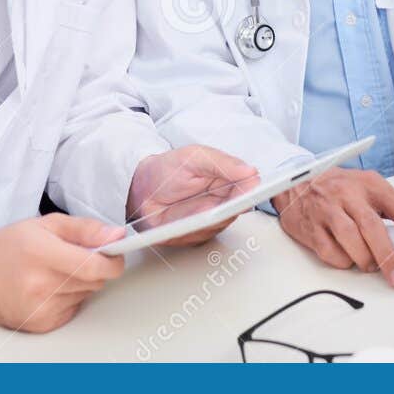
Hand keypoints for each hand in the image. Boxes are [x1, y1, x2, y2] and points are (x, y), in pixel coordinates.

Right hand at [0, 213, 124, 332]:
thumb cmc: (10, 246)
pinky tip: (48, 289)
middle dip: (95, 268)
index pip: (95, 267)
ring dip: (80, 283)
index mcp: (42, 254)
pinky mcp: (40, 324)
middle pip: (94, 281)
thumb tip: (117, 235)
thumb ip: (86, 229)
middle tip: (76, 258)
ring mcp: (39, 308)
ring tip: (55, 272)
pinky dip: (69, 298)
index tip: (114, 255)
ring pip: (85, 294)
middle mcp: (40, 285)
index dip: (113, 261)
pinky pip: (73, 309)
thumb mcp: (47, 224)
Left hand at [126, 145, 258, 245]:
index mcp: (229, 180)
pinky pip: (202, 237)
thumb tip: (250, 171)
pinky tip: (182, 221)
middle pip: (238, 209)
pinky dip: (192, 230)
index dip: (252, 191)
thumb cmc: (168, 169)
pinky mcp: (197, 235)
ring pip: (220, 224)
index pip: (250, 188)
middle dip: (229, 207)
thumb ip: (223, 163)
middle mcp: (224, 201)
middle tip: (222, 202)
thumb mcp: (195, 157)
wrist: (140, 189)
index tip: (253, 191)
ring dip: (209, 219)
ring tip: (195, 211)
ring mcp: (211, 220)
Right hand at [271, 167, 393, 287]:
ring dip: (365, 260)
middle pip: (374, 228)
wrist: (297, 181)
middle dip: (390, 257)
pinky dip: (343, 262)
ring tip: (371, 265)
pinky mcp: (311, 227)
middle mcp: (349, 195)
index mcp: (371, 184)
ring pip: (352, 242)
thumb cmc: (340, 187)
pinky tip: (348, 258)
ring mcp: (328, 210)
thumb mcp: (373, 189)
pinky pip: (331, 253)